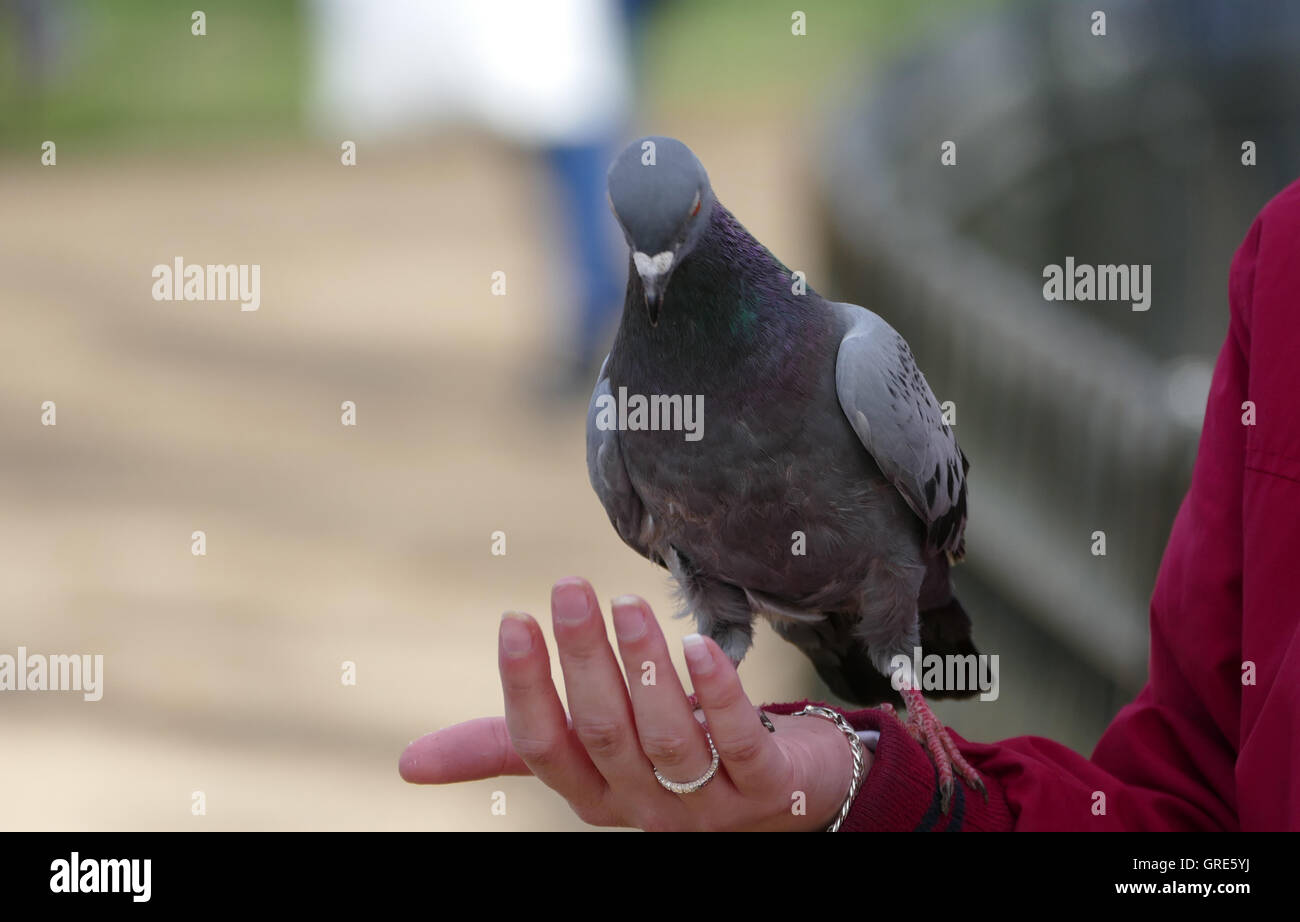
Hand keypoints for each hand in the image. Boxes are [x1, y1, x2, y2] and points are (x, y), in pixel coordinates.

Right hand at [399, 577, 869, 830]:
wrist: (780, 801)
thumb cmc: (666, 762)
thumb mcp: (589, 755)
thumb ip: (513, 744)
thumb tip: (405, 765)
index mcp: (593, 793)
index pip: (544, 747)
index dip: (526, 687)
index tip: (514, 617)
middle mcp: (644, 807)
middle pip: (604, 734)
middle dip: (584, 661)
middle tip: (571, 587)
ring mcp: (707, 806)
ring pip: (668, 739)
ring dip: (644, 668)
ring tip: (627, 603)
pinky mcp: (768, 789)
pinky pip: (740, 742)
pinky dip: (718, 694)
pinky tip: (699, 644)